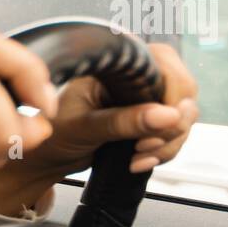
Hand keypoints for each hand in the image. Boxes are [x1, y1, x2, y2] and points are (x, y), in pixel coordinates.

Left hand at [17, 42, 199, 179]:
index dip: (173, 98)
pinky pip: (173, 133)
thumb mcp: (84, 127)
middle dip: (172, 126)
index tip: (163, 124)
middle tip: (145, 147)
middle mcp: (133, 76)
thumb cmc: (51, 132)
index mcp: (116, 64)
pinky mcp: (147, 120)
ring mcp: (143, 98)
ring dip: (168, 143)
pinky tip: (140, 161)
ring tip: (138, 158)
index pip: (167, 67)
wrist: (44, 157)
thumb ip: (124, 122)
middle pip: (183, 92)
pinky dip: (163, 151)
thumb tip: (168, 115)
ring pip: (182, 116)